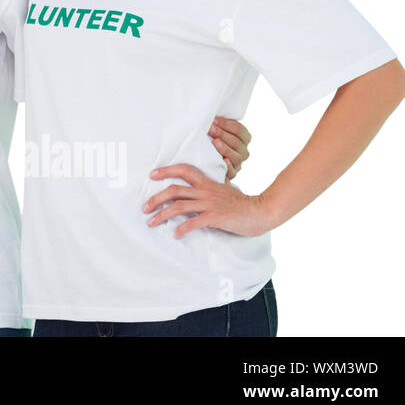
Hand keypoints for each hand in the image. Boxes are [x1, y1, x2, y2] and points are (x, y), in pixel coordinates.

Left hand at [144, 164, 274, 237]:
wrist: (260, 211)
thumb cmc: (241, 203)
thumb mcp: (224, 189)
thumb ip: (211, 187)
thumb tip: (201, 186)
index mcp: (207, 183)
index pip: (184, 170)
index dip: (166, 170)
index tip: (152, 175)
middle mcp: (205, 191)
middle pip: (174, 190)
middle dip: (156, 199)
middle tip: (144, 208)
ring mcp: (209, 204)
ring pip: (178, 206)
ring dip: (161, 215)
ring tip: (151, 222)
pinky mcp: (215, 217)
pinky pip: (193, 222)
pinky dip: (181, 229)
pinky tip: (175, 234)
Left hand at [209, 116, 250, 181]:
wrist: (206, 162)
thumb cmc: (211, 140)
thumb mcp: (217, 130)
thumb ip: (217, 123)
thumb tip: (208, 112)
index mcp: (244, 139)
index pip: (240, 130)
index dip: (227, 124)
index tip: (213, 120)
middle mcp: (243, 151)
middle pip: (237, 142)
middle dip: (223, 134)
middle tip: (210, 128)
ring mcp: (238, 164)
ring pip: (236, 156)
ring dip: (225, 148)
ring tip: (215, 142)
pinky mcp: (231, 175)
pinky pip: (233, 172)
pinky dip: (229, 167)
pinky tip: (223, 161)